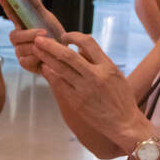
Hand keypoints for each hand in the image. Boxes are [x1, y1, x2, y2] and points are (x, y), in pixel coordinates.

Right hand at [0, 0, 64, 74]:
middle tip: (43, 32)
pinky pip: (25, 60)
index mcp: (23, 25)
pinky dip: (37, 57)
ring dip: (36, 46)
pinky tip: (44, 57)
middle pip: (13, 35)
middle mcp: (19, 39)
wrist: (67, 56)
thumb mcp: (47, 18)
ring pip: (20, 48)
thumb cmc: (55, 35)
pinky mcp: (24, 63)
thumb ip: (35, 5)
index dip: (5, 4)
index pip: (11, 13)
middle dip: (28, 34)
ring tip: (49, 46)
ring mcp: (20, 51)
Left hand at [33, 32, 145, 150]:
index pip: (88, 43)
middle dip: (50, 46)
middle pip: (68, 55)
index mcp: (108, 66)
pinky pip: (59, 84)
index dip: (73, 36)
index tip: (64, 36)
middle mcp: (96, 76)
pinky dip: (50, 74)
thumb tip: (79, 48)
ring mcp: (85, 89)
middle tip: (38, 40)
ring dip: (46, 58)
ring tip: (35, 51)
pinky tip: (44, 68)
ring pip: (60, 69)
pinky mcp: (77, 101)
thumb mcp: (115, 75)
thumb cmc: (120, 98)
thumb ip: (98, 61)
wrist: (124, 123)